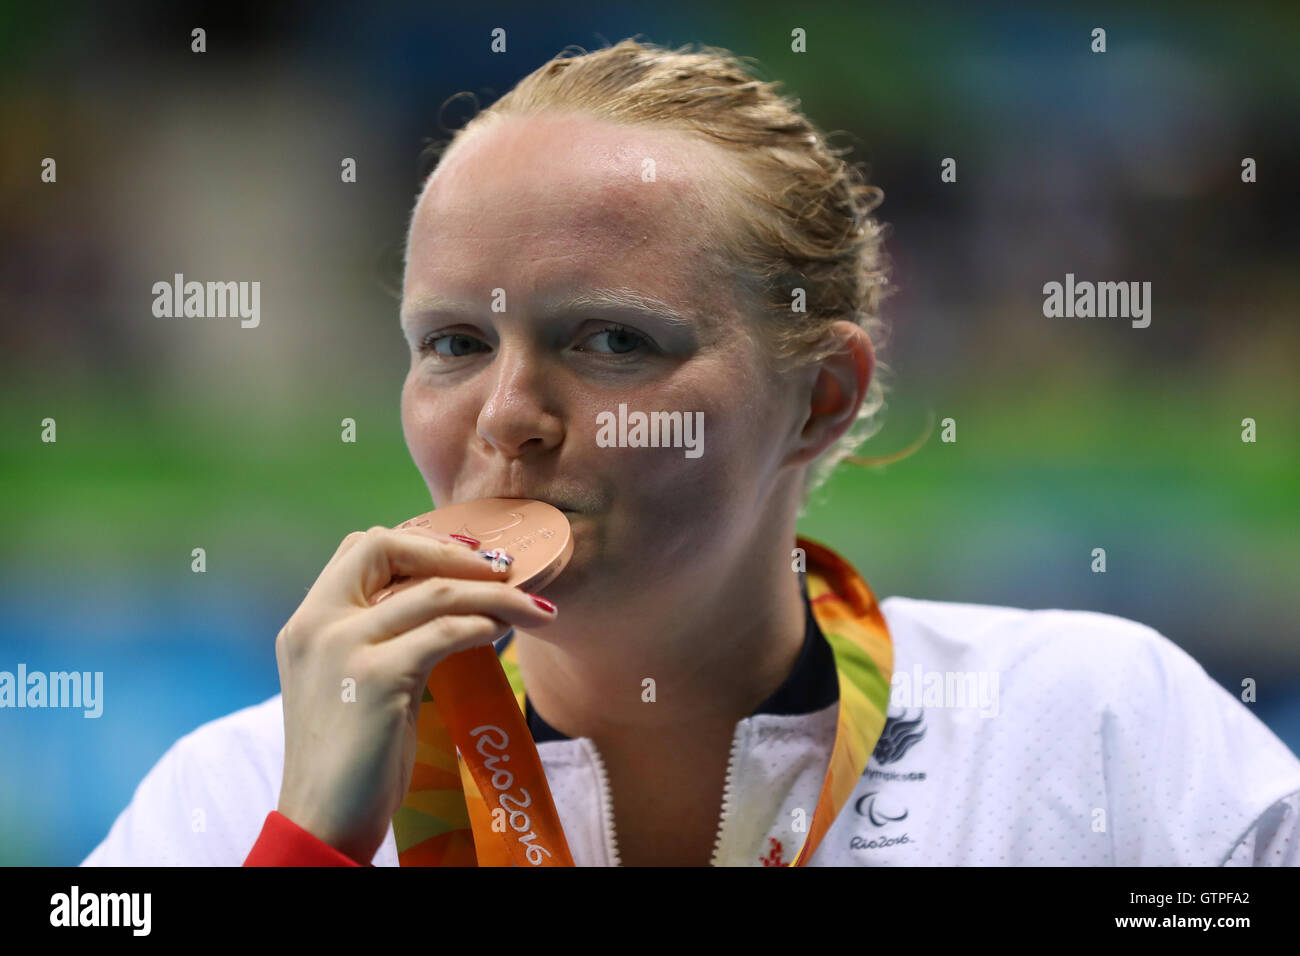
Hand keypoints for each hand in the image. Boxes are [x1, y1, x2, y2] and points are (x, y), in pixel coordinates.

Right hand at [274, 526, 557, 863]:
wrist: (325, 820)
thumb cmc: (351, 757)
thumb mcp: (355, 681)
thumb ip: (383, 637)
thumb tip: (452, 602)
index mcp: (308, 622)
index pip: (361, 547)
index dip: (421, 544)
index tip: (469, 561)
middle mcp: (318, 625)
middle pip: (389, 547)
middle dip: (455, 554)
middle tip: (505, 571)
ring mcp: (343, 648)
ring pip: (433, 592)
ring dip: (494, 593)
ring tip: (533, 606)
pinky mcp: (375, 679)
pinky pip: (444, 632)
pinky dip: (482, 624)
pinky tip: (503, 632)